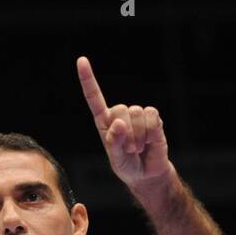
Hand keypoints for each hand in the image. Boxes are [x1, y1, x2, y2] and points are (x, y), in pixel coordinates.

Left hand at [76, 56, 171, 191]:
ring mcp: (137, 115)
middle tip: (130, 150)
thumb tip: (120, 123)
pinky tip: (150, 141)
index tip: (82, 60)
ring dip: (139, 136)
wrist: (147, 174)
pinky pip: (152, 114)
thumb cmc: (127, 166)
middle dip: (127, 133)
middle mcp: (120, 114)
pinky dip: (151, 130)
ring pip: (137, 112)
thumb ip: (115, 142)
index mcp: (104, 121)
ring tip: (139, 148)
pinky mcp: (153, 118)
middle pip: (121, 109)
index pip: (94, 97)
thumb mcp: (115, 158)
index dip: (88, 79)